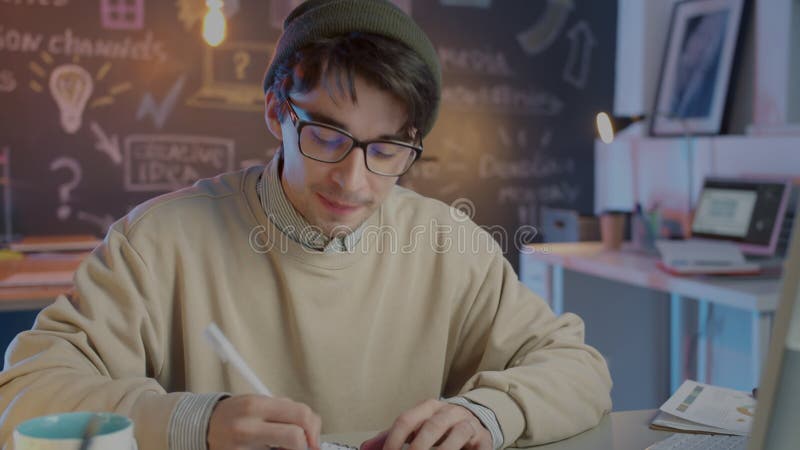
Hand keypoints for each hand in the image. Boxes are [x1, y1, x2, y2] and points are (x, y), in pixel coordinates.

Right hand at [207, 395, 321, 449]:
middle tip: (305, 448)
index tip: (314, 438)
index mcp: (256, 405)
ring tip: (280, 447)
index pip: (300, 414)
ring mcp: (242, 448)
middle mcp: (248, 427)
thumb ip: (285, 411)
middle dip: (305, 446)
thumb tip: (312, 428)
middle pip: (295, 438)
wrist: (203, 426)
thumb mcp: (258, 402)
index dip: (314, 428)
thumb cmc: (235, 414)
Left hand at [361, 399, 491, 449]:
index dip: (394, 440)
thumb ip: (392, 437)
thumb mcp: (415, 427)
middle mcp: (448, 412)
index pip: (407, 419)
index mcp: (428, 407)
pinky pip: (476, 446)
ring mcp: (467, 424)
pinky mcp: (483, 438)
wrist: (474, 421)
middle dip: (419, 447)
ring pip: (457, 434)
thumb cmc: (439, 427)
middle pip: (432, 426)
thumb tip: (365, 448)